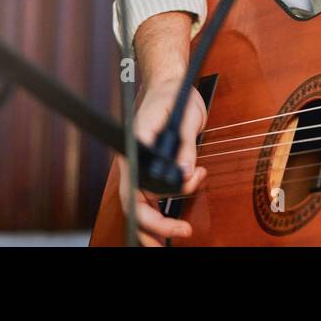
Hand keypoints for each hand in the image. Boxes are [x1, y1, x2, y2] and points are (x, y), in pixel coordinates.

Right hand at [119, 77, 207, 246]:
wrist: (171, 84)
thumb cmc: (174, 95)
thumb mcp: (185, 117)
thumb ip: (184, 147)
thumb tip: (186, 174)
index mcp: (136, 145)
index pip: (136, 183)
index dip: (151, 201)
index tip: (174, 206)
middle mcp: (134, 159)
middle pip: (133, 201)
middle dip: (153, 224)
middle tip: (180, 232)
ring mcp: (141, 166)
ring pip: (140, 204)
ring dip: (155, 224)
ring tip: (176, 236)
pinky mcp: (151, 169)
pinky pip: (152, 197)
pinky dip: (162, 212)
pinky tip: (175, 223)